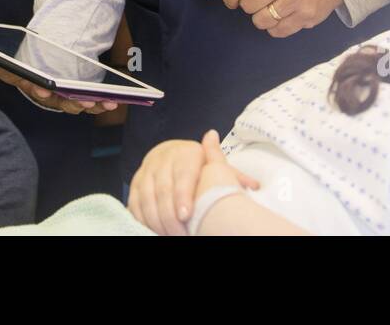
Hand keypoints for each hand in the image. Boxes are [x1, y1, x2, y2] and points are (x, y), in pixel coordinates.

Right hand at [0, 53, 117, 114]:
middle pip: (58, 100)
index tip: (44, 89)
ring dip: (91, 105)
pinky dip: (100, 103)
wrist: (39, 76)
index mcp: (30, 85)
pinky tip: (114, 101)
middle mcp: (47, 96)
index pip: (32, 87)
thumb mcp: (7, 66)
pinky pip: (89, 103)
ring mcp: (63, 100)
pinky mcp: (77, 99)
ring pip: (77, 104)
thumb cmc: (23, 70)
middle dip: (71, 101)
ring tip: (106, 103)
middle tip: (84, 100)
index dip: (38, 89)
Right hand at [128, 134, 258, 235]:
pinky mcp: (135, 183)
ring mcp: (146, 171)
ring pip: (146, 198)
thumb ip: (230, 175)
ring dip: (156, 221)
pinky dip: (142, 219)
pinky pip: (134, 203)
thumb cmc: (197, 165)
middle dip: (170, 216)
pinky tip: (154, 231)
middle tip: (180, 235)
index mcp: (185, 154)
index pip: (183, 175)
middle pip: (162, 190)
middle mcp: (163, 159)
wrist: (168, 154)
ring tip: (168, 236)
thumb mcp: (213, 166)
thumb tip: (255, 185)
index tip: (186, 216)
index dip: (183, 196)